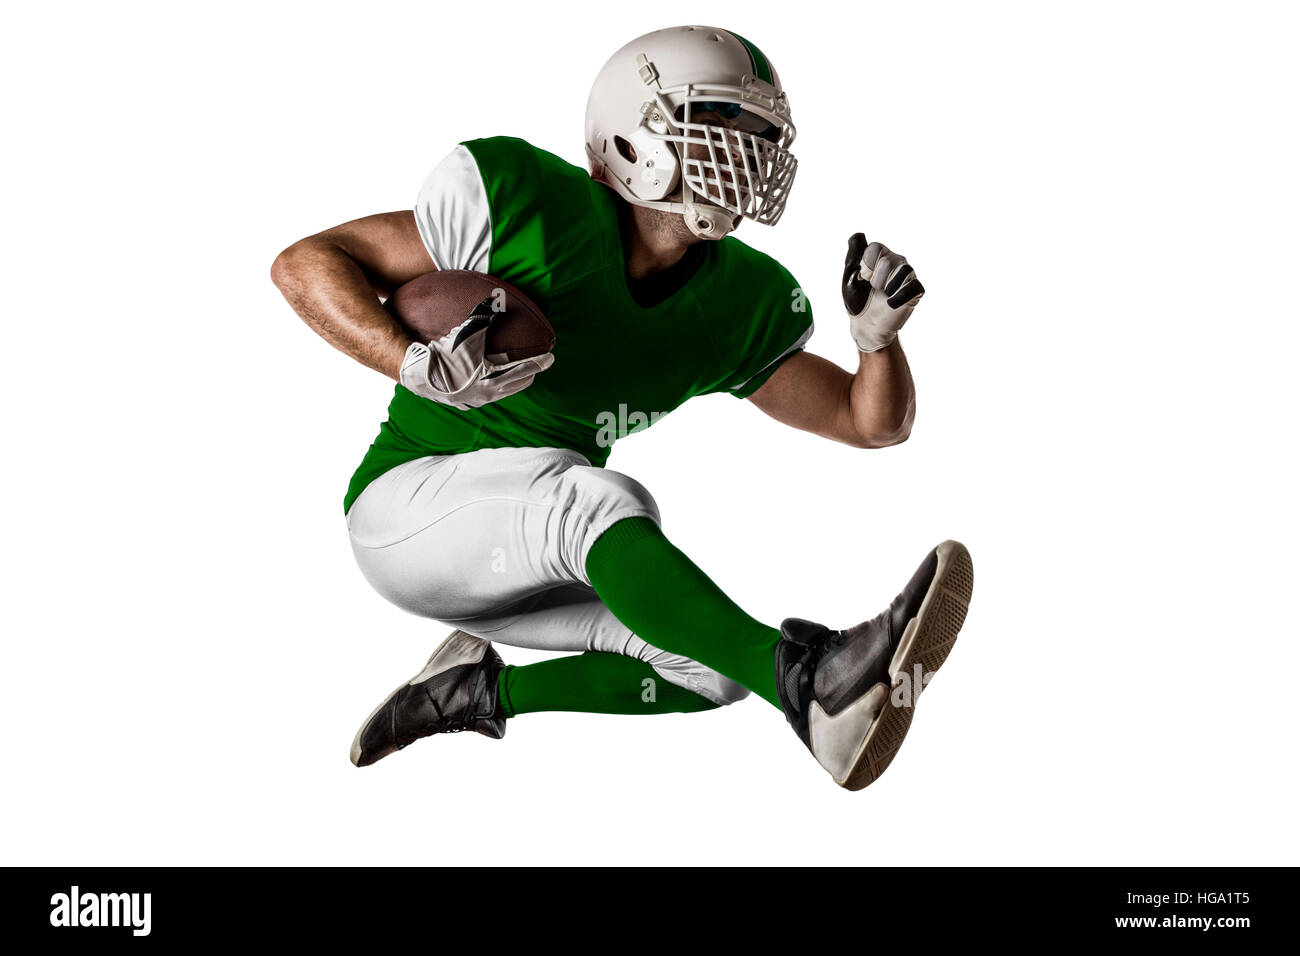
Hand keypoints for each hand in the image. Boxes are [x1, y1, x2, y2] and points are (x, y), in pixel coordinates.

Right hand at [399, 296, 553, 409]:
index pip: (525, 369)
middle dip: (528, 375)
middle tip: (536, 367)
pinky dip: (492, 389)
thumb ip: (484, 315)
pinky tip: (487, 385)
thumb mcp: (467, 332)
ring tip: (515, 376)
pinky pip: (484, 397)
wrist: (418, 374)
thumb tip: (497, 300)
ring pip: (501, 393)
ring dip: (511, 384)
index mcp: (493, 378)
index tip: (551, 358)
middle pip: (517, 385)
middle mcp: (488, 393)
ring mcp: (475, 401)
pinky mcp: (462, 404)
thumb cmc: (444, 353)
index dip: (539, 362)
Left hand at [842, 234, 924, 352]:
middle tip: (873, 289)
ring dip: (887, 287)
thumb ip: (854, 255)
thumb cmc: (857, 301)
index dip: (866, 266)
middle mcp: (897, 262)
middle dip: (876, 278)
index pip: (876, 248)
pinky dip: (898, 297)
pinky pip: (912, 286)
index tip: (863, 278)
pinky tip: (891, 303)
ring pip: (903, 270)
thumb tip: (858, 234)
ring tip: (883, 295)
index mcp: (881, 256)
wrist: (866, 325)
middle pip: (889, 260)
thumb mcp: (850, 277)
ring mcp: (907, 276)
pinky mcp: (915, 291)